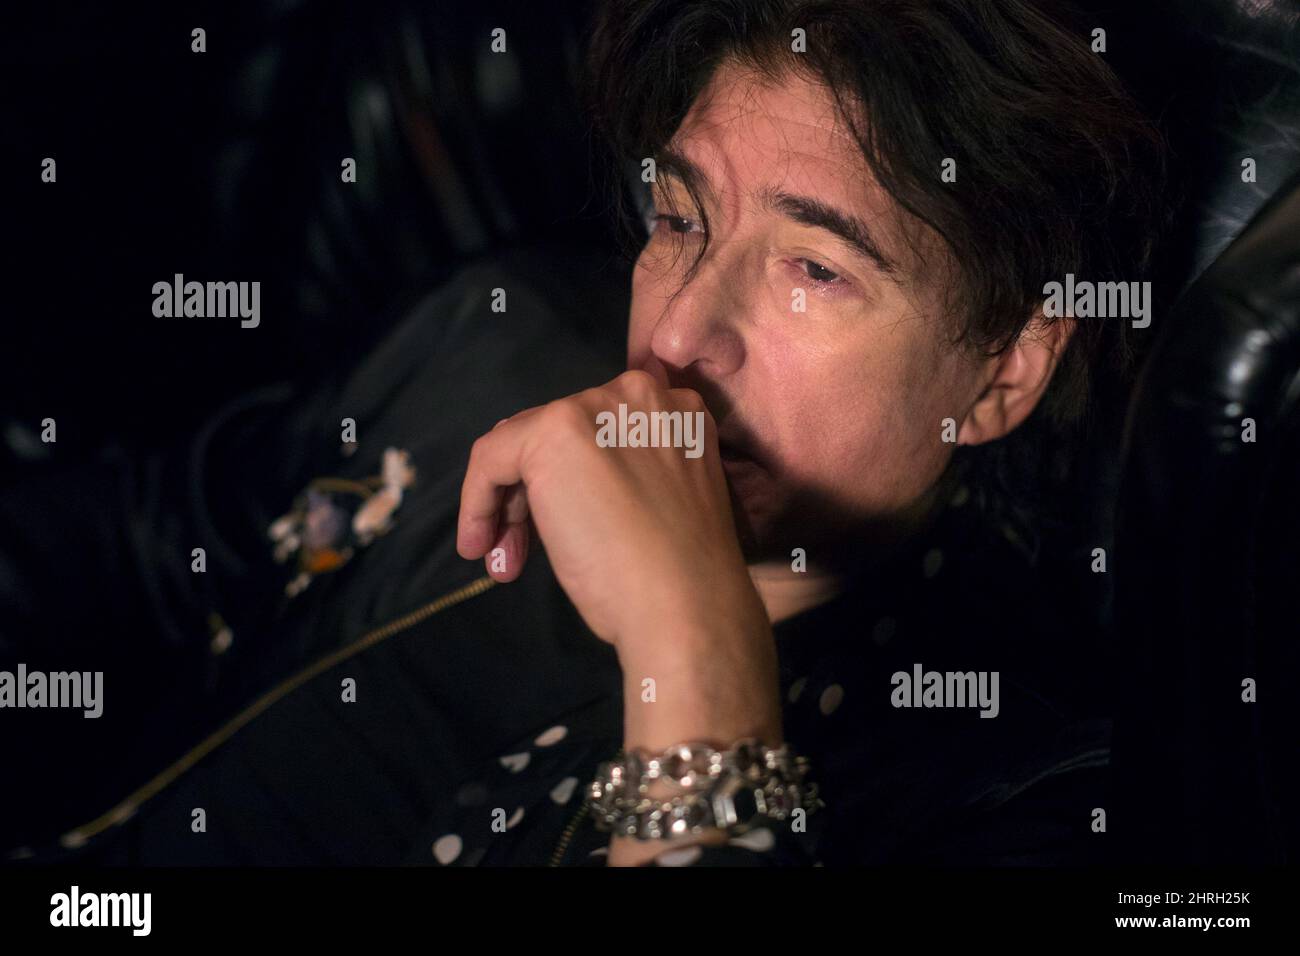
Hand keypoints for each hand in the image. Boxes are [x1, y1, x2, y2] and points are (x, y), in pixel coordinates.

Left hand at [456, 369, 767, 657]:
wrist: (685, 605)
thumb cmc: (678, 576)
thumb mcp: (656, 504)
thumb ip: (619, 475)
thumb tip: (560, 488)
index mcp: (675, 411)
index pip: (596, 433)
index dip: (568, 483)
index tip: (552, 533)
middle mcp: (638, 394)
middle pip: (556, 435)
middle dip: (531, 496)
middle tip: (521, 554)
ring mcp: (595, 408)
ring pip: (522, 444)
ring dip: (507, 505)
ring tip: (504, 562)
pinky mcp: (553, 432)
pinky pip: (491, 456)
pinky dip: (477, 500)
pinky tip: (479, 543)